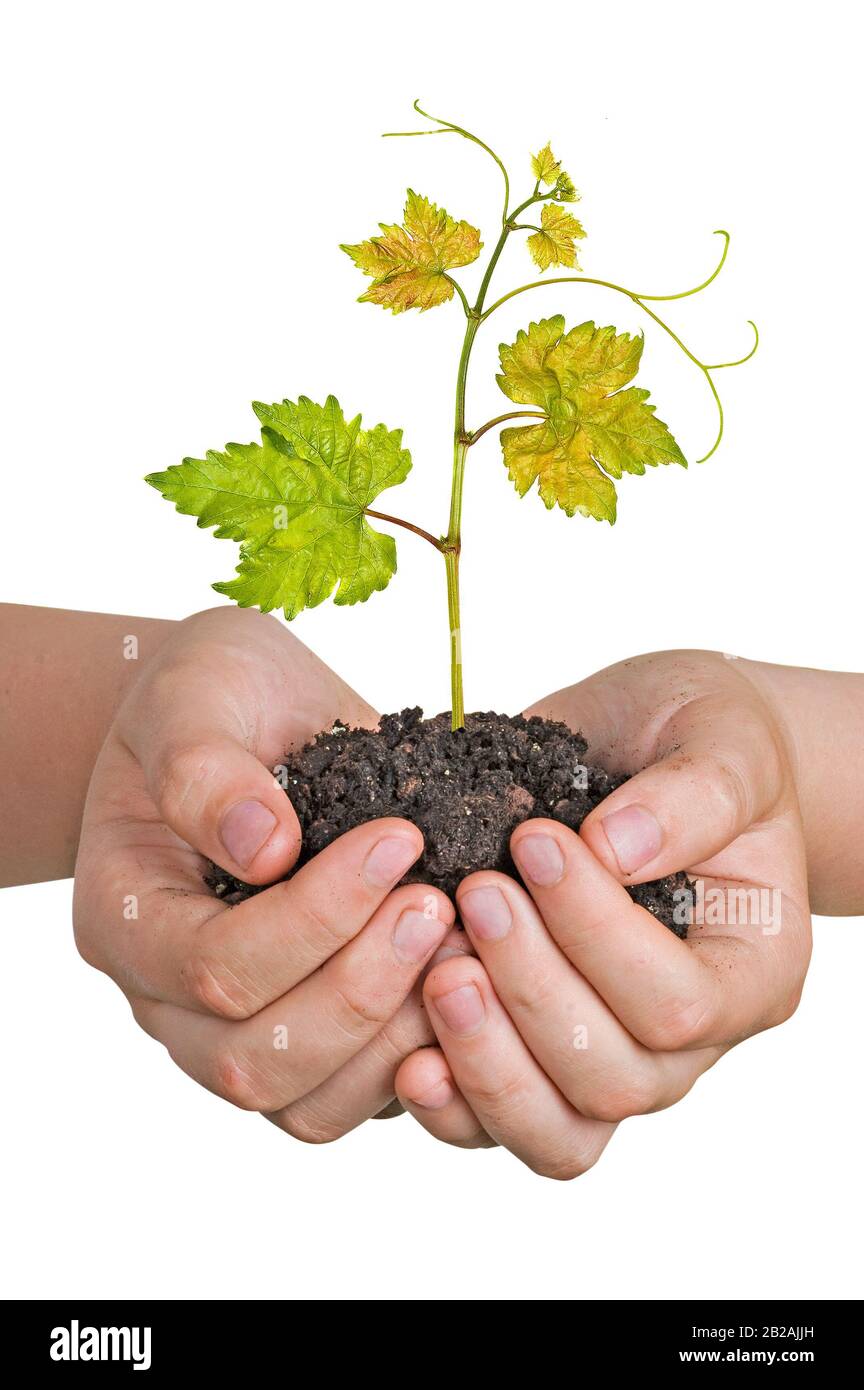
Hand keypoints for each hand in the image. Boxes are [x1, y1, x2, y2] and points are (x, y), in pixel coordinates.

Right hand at [73, 606, 453, 1141]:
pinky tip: (470, 982)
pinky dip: (421, 1058)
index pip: (213, 966)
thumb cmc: (214, 695)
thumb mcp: (199, 691)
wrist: (247, 715)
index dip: (314, 917)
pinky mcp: (309, 1042)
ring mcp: (236, 1029)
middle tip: (438, 904)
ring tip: (463, 946)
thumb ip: (206, 767)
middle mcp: (168, 998)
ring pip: (308, 1104)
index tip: (398, 839)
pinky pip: (358, 1099)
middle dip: (361, 987)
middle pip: (255, 1057)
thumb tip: (266, 847)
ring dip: (397, 1035)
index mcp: (126, 916)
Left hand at [394, 651, 811, 1177]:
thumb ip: (694, 793)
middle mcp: (689, 1041)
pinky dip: (449, 1103)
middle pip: (613, 1079)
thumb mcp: (720, 737)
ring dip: (484, 1059)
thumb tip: (617, 848)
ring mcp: (610, 1060)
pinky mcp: (535, 1058)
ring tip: (436, 972)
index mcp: (751, 970)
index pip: (677, 1002)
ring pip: (557, 1130)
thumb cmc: (696, 738)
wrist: (647, 745)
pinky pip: (495, 1127)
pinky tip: (405, 1052)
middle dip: (530, 990)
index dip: (596, 933)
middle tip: (474, 896)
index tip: (533, 840)